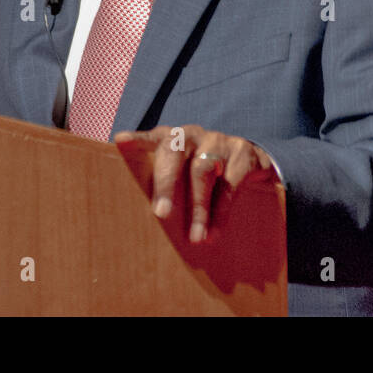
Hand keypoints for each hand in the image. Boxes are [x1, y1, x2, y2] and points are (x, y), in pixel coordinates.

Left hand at [113, 124, 277, 243]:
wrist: (251, 163)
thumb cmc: (204, 175)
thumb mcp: (183, 175)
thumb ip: (164, 187)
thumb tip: (147, 221)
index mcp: (173, 139)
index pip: (153, 137)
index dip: (138, 139)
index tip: (121, 142)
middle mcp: (193, 134)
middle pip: (174, 151)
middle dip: (166, 183)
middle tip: (162, 214)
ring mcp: (218, 140)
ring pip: (203, 170)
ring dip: (199, 207)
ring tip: (196, 238)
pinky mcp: (242, 152)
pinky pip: (230, 182)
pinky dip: (221, 211)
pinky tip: (215, 232)